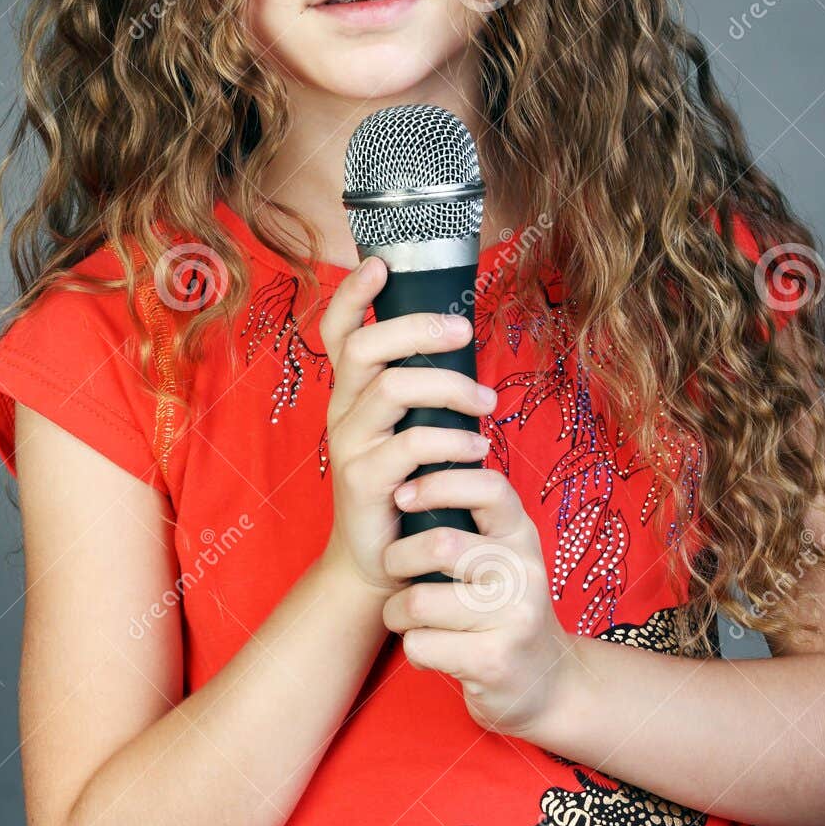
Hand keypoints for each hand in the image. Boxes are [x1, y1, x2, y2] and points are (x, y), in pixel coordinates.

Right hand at [318, 255, 497, 595]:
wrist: (382, 561)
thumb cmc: (407, 484)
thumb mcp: (411, 427)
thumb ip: (424, 389)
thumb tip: (464, 339)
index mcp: (353, 391)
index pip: (338, 330)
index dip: (352, 293)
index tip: (380, 264)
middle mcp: (342, 410)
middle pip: (365, 347)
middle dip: (417, 329)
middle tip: (464, 330)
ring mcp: (348, 445)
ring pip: (392, 389)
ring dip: (449, 387)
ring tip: (486, 402)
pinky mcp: (363, 481)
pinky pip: (410, 444)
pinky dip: (452, 441)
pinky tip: (479, 448)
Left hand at [380, 464, 582, 742]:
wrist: (547, 683)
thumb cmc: (504, 608)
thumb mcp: (503, 555)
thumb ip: (473, 521)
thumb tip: (413, 467)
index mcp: (522, 535)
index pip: (489, 487)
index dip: (439, 483)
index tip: (402, 495)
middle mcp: (524, 571)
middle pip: (440, 544)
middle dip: (397, 558)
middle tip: (392, 568)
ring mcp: (514, 618)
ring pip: (420, 601)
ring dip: (397, 611)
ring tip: (404, 615)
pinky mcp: (495, 662)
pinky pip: (422, 645)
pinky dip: (413, 649)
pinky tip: (430, 650)